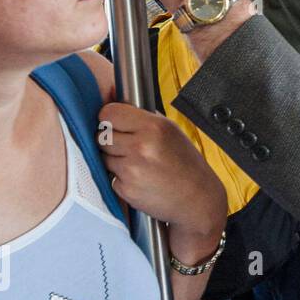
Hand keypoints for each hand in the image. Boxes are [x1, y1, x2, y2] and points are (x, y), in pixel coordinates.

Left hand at [98, 101, 225, 239]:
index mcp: (154, 127)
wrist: (198, 197)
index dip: (110, 118)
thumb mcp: (171, 131)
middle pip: (101, 135)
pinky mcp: (126, 188)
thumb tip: (114, 101)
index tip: (115, 123)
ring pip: (103, 156)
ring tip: (138, 164)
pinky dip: (120, 177)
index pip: (108, 113)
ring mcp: (132, 169)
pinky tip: (139, 178)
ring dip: (115, 159)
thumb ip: (142, 117)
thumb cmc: (186, 164)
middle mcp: (141, 146)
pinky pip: (109, 176)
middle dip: (112, 140)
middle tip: (130, 147)